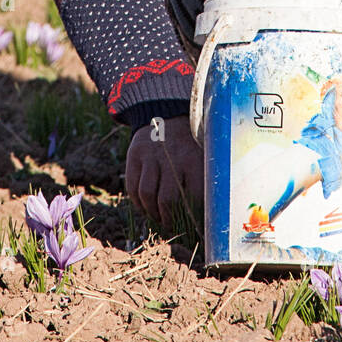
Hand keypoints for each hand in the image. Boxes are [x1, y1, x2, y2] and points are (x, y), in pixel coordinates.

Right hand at [125, 115, 204, 235]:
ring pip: (147, 195)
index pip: (193, 197)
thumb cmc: (190, 145)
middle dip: (168, 219)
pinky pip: (133, 187)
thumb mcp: (203, 156)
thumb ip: (204, 181)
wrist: (168, 115)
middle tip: (170, 225)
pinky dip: (138, 203)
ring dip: (151, 212)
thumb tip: (209, 216)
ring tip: (157, 217)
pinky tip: (145, 206)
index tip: (191, 226)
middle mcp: (172, 158)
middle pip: (167, 200)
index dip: (191, 218)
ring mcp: (152, 156)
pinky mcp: (135, 155)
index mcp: (194, 160)